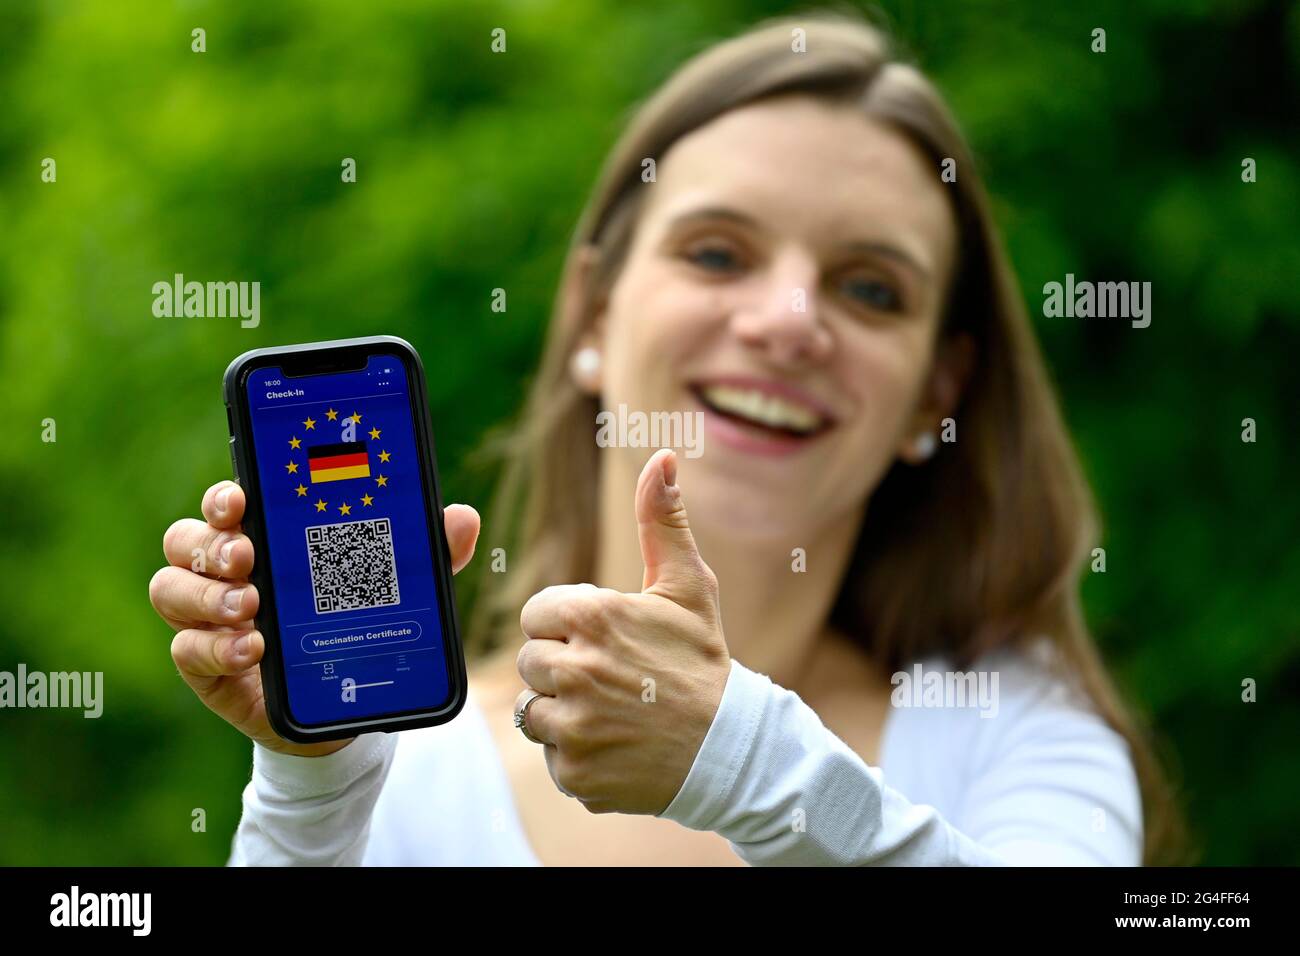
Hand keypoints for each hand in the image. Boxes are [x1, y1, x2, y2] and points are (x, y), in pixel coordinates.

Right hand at [149, 479, 480, 756]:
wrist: (347, 703)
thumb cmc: (362, 623)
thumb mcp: (401, 587)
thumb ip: (428, 554)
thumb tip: (460, 518)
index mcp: (267, 537)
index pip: (228, 503)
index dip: (225, 496)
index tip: (242, 498)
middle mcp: (229, 572)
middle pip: (186, 539)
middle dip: (211, 543)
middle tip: (248, 557)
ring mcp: (210, 619)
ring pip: (170, 589)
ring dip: (205, 595)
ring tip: (250, 609)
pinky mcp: (208, 668)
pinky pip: (185, 650)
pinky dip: (211, 647)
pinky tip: (249, 649)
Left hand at [515, 448, 730, 813]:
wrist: (730, 749)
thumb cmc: (703, 661)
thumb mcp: (688, 586)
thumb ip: (662, 521)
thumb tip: (662, 458)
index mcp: (593, 617)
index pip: (536, 614)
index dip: (566, 625)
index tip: (603, 639)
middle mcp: (575, 670)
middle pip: (530, 662)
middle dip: (562, 667)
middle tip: (613, 677)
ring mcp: (573, 726)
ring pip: (533, 710)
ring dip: (564, 712)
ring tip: (614, 710)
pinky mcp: (574, 773)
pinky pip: (553, 756)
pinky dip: (578, 754)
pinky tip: (617, 744)